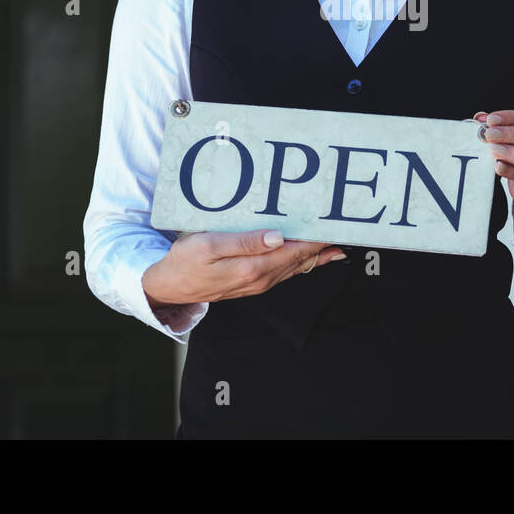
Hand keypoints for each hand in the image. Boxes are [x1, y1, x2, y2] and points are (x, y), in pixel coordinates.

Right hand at [141, 230, 346, 307]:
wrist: (168, 287)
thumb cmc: (184, 262)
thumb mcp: (208, 246)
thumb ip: (244, 242)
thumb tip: (277, 237)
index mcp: (253, 268)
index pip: (296, 251)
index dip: (318, 239)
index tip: (337, 226)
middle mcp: (260, 279)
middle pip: (301, 260)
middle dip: (323, 246)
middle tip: (346, 230)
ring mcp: (257, 283)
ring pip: (295, 267)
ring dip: (316, 255)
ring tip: (337, 242)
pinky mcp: (252, 282)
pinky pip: (285, 271)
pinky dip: (301, 261)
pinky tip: (311, 255)